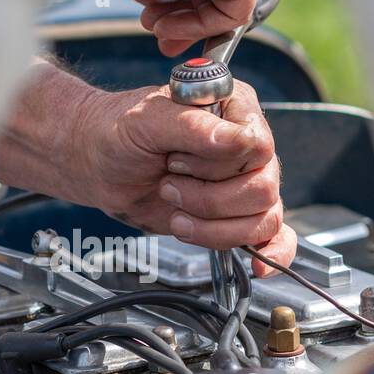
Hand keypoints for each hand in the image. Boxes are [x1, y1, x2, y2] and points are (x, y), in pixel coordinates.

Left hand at [78, 77, 295, 274]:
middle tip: (169, 185)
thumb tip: (237, 142)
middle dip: (208, 199)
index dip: (216, 164)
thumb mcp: (146, 120)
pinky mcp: (236, 213)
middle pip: (262, 188)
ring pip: (263, 218)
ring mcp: (244, 181)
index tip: (176, 160)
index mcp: (234, 107)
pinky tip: (258, 266)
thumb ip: (191, 126)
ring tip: (176, 211)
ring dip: (212, 226)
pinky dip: (273, 251)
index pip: (257, 146)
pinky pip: (274, 234)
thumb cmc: (119, 133)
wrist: (99, 165)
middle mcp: (247, 144)